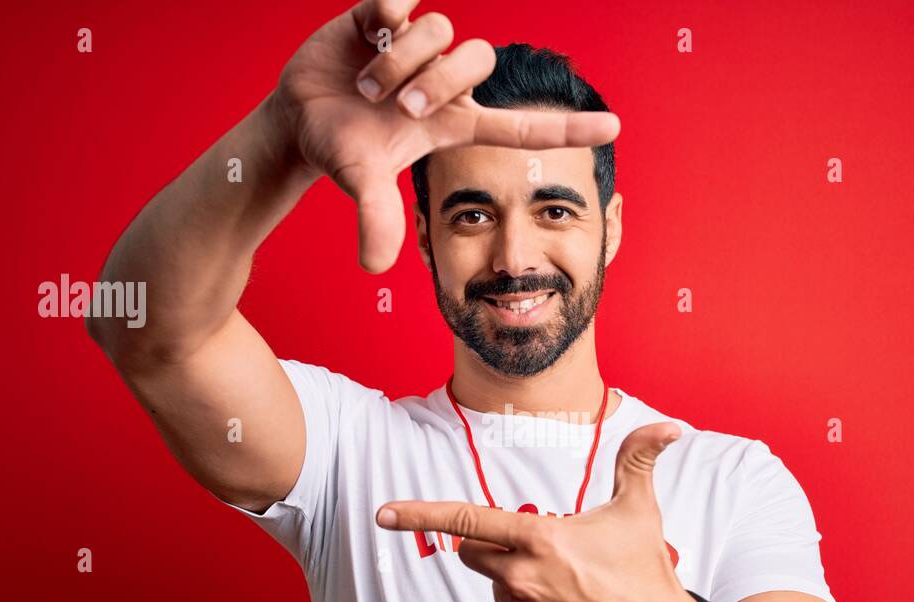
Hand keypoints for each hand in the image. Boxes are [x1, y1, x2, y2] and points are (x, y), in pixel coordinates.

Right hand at [272, 0, 621, 272]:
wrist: (298, 117)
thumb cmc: (341, 149)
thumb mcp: (359, 181)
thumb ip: (376, 217)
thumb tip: (374, 265)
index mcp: (454, 123)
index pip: (522, 126)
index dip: (567, 127)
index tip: (616, 127)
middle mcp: (446, 83)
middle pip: (478, 60)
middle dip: (437, 82)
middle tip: (401, 106)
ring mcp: (420, 46)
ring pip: (440, 32)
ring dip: (400, 62)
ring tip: (365, 86)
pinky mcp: (388, 15)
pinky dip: (387, 12)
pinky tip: (369, 34)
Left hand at [374, 423, 701, 601]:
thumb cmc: (648, 572)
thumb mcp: (640, 511)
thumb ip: (638, 461)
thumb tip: (670, 425)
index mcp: (539, 538)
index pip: (467, 520)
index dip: (420, 514)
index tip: (384, 513)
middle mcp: (522, 578)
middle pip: (475, 556)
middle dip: (500, 552)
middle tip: (548, 559)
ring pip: (494, 593)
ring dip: (517, 590)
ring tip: (566, 595)